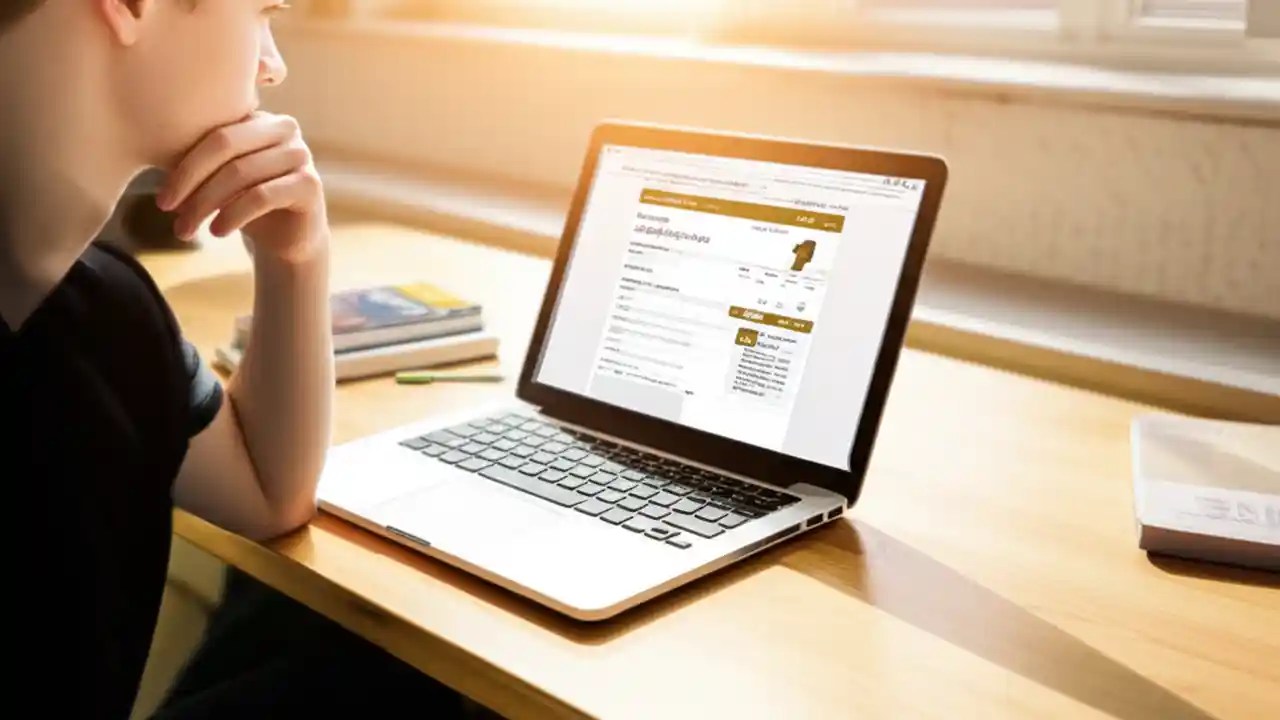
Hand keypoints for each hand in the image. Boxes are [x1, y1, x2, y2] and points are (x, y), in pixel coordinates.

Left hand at [158, 112, 327, 263]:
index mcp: (258, 116)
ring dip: (206, 204)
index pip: (212, 131)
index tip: (161, 198)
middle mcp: (284, 127)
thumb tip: (144, 148)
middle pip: (225, 145)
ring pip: (241, 173)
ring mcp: (301, 154)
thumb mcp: (218, 176)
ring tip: (186, 230)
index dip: (183, 165)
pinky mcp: (310, 184)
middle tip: (167, 210)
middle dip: (190, 181)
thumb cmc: (246, 201)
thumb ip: (195, 158)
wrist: (288, 237)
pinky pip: (262, 196)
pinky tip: (217, 232)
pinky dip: (233, 215)